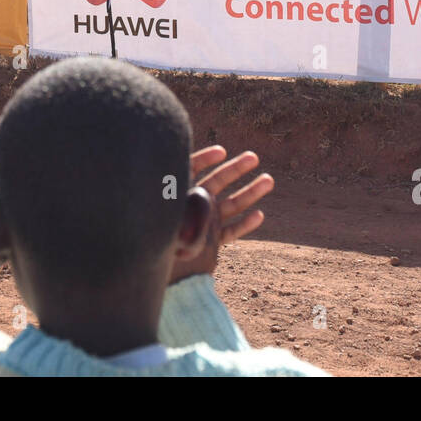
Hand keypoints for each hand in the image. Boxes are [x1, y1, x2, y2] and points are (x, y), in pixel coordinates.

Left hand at [168, 146, 273, 284]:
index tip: (221, 152)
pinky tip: (258, 216)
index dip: (206, 158)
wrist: (157, 268)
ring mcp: (205, 222)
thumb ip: (170, 192)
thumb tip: (175, 168)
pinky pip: (229, 232)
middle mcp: (194, 204)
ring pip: (230, 204)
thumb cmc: (151, 236)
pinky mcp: (210, 241)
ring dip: (250, 192)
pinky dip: (244, 225)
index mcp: (179, 192)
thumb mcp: (161, 208)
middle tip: (254, 157)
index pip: (192, 168)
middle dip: (236, 169)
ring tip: (268, 180)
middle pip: (217, 181)